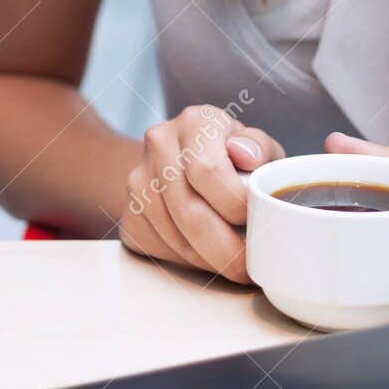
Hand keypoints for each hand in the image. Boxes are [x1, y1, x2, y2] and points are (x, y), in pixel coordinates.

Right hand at [120, 105, 284, 281]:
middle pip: (189, 212)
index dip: (236, 206)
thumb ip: (259, 147)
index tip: (257, 224)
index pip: (208, 171)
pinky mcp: (128, 213)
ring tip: (234, 264)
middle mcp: (159, 144)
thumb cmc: (233, 157)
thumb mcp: (256, 145)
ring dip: (208, 261)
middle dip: (225, 249)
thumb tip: (247, 154)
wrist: (185, 162)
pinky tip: (208, 256)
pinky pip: (157, 249)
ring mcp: (138, 179)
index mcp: (195, 122)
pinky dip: (187, 263)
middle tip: (250, 267)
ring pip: (173, 237)